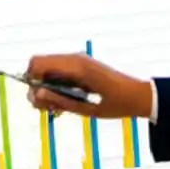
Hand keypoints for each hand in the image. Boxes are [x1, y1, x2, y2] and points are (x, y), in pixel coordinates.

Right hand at [24, 53, 152, 118]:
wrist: (138, 96)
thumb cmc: (116, 104)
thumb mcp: (86, 109)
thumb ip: (59, 101)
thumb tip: (36, 95)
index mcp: (75, 66)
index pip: (37, 63)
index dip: (31, 81)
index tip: (40, 100)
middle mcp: (74, 59)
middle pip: (38, 66)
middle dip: (37, 87)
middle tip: (48, 108)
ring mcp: (77, 61)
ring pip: (47, 70)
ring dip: (46, 89)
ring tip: (57, 108)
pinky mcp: (81, 67)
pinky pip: (58, 73)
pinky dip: (55, 87)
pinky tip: (65, 103)